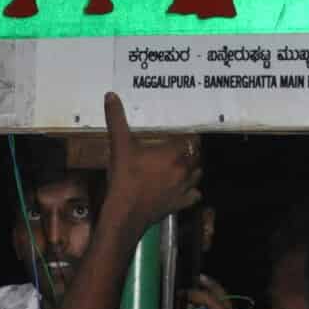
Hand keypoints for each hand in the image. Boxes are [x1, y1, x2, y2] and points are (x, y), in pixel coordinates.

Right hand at [102, 92, 200, 232]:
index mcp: (173, 154)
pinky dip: (192, 191)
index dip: (188, 138)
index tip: (183, 135)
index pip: (191, 141)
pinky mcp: (179, 205)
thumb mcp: (119, 146)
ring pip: (197, 176)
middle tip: (182, 148)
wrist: (125, 212)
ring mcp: (183, 189)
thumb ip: (117, 119)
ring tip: (184, 165)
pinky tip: (184, 189)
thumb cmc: (125, 177)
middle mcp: (183, 170)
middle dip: (191, 152)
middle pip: (196, 158)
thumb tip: (111, 95)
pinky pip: (193, 196)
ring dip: (193, 170)